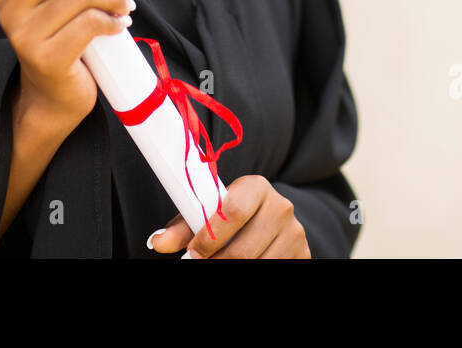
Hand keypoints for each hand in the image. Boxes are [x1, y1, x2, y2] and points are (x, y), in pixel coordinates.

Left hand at [147, 175, 309, 258]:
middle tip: (201, 265)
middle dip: (217, 263)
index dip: (208, 238)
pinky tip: (242, 267)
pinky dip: (252, 273)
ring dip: (232, 270)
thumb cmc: (233, 216)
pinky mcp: (304, 255)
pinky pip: (274, 271)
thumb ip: (184, 226)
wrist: (272, 221)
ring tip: (219, 264)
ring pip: (257, 265)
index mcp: (256, 187)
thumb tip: (157, 242)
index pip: (232, 212)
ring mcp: (295, 234)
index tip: (192, 254)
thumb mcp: (210, 213)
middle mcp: (281, 207)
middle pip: (243, 250)